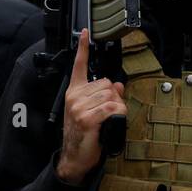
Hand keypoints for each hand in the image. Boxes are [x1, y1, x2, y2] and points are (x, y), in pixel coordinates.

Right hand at [55, 32, 127, 185]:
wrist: (74, 157)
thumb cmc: (83, 135)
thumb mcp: (91, 112)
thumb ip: (103, 96)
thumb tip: (118, 85)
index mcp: (73, 92)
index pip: (78, 66)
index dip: (82, 48)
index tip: (84, 33)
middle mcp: (74, 97)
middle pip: (105, 83)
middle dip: (113, 97)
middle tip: (109, 112)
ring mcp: (79, 107)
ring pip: (111, 96)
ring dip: (117, 107)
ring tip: (108, 120)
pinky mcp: (87, 118)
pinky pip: (112, 108)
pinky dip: (118, 114)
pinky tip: (111, 122)